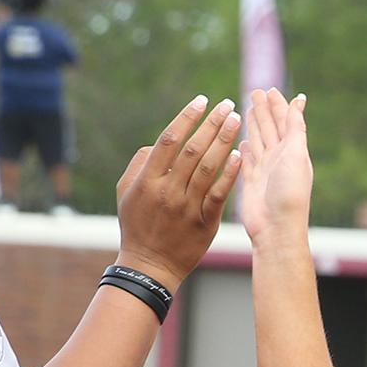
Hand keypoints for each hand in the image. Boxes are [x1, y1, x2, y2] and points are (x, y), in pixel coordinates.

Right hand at [114, 95, 242, 288]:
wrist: (149, 266)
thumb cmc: (137, 225)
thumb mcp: (126, 192)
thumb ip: (139, 163)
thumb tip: (157, 142)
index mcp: (147, 180)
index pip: (169, 140)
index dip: (187, 118)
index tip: (201, 101)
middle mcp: (167, 190)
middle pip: (193, 149)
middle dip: (212, 124)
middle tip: (228, 105)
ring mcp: (187, 207)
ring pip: (209, 168)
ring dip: (224, 141)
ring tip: (237, 121)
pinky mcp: (204, 222)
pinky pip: (219, 193)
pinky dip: (230, 173)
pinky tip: (241, 155)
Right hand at [239, 87, 311, 246]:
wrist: (276, 228)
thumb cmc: (289, 193)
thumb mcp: (295, 154)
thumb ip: (295, 127)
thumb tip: (300, 99)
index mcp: (292, 151)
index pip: (284, 121)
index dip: (278, 105)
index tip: (270, 89)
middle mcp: (279, 159)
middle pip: (270, 128)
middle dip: (264, 110)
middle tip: (256, 91)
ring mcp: (265, 171)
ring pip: (258, 141)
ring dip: (254, 125)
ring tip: (248, 109)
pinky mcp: (251, 182)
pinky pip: (247, 160)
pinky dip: (245, 149)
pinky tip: (242, 140)